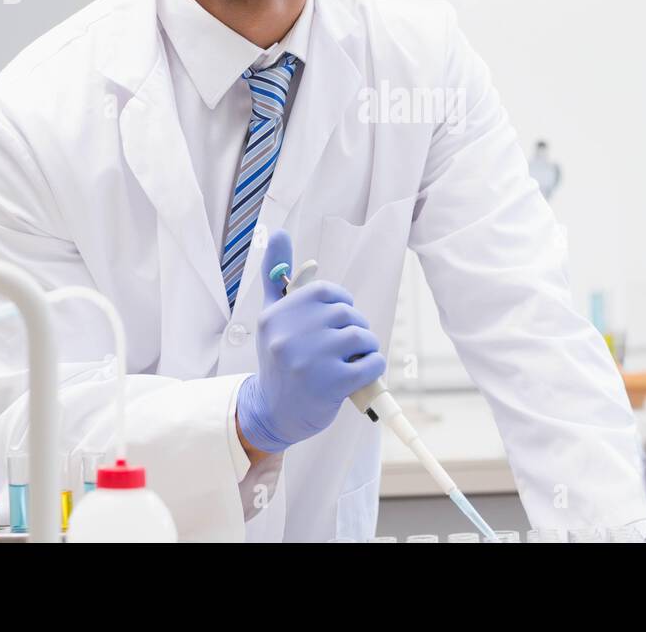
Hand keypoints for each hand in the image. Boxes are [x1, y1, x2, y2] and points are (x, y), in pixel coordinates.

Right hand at [235, 230, 386, 452]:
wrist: (274, 414)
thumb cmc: (280, 361)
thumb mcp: (272, 317)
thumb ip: (276, 276)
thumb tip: (278, 232)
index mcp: (276, 315)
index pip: (326, 292)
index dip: (340, 305)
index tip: (334, 322)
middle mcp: (288, 335)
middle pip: (347, 313)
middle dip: (354, 328)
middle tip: (344, 347)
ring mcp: (309, 360)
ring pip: (362, 335)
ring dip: (365, 348)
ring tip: (350, 362)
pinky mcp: (330, 384)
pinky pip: (372, 362)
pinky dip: (373, 368)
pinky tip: (359, 376)